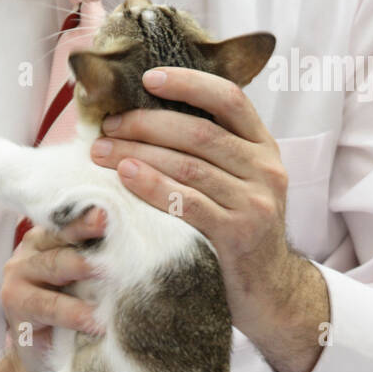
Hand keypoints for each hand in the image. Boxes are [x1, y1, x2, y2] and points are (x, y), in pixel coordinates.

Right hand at [0, 209, 105, 371]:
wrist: (43, 361)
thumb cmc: (75, 317)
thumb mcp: (90, 284)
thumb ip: (103, 262)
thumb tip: (148, 244)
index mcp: (52, 236)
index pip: (74, 217)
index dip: (93, 211)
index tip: (116, 205)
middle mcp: (32, 249)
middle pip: (62, 233)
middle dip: (87, 227)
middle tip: (109, 222)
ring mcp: (19, 275)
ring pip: (55, 264)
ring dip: (83, 266)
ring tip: (111, 270)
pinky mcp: (15, 305)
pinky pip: (49, 306)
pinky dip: (75, 314)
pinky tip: (96, 322)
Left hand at [89, 67, 328, 371]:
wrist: (270, 292)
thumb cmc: (241, 236)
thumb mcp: (238, 186)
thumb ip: (211, 157)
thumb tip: (151, 123)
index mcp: (264, 147)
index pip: (228, 99)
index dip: (188, 84)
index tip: (147, 79)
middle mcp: (265, 168)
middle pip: (199, 132)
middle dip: (146, 125)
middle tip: (106, 127)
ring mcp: (255, 201)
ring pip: (189, 165)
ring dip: (139, 155)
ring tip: (102, 152)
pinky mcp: (238, 234)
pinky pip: (188, 203)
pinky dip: (154, 187)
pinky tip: (127, 178)